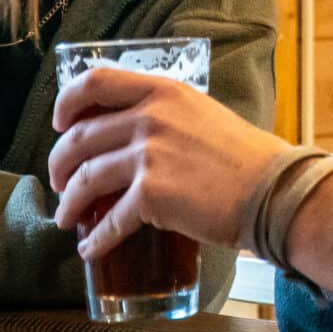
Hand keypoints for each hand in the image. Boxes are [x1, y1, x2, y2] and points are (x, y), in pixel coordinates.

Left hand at [49, 67, 289, 257]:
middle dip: (59, 163)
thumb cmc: (246, 158)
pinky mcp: (153, 195)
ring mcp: (149, 155)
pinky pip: (110, 219)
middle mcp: (150, 117)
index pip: (95, 81)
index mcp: (162, 91)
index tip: (60, 123)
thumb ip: (167, 116)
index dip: (67, 102)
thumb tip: (134, 134)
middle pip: (80, 136)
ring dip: (69, 202)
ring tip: (66, 219)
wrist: (273, 191)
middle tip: (59, 181)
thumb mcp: (202, 114)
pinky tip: (90, 249)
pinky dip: (96, 238)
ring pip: (85, 178)